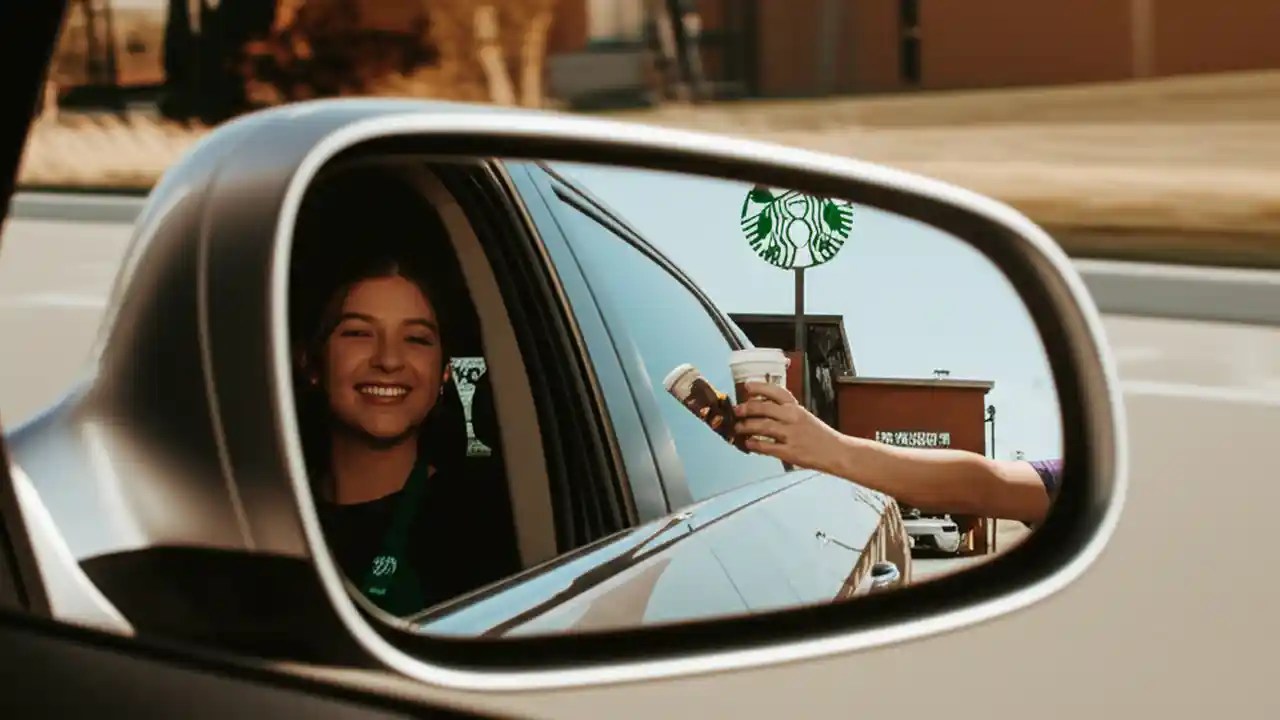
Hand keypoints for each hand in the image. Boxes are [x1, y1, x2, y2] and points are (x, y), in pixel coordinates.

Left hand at [733, 381, 847, 473]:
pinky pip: (766, 446)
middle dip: (746, 408)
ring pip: (762, 426)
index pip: (776, 392)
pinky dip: (754, 444)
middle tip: (736, 411)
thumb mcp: (804, 416)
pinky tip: (748, 444)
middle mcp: (793, 417)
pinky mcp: (789, 451)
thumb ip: (785, 412)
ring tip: (738, 428)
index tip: (747, 387)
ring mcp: (790, 434)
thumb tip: (760, 409)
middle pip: (764, 408)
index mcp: (796, 407)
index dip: (760, 387)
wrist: (836, 452)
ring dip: (746, 426)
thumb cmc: (819, 435)